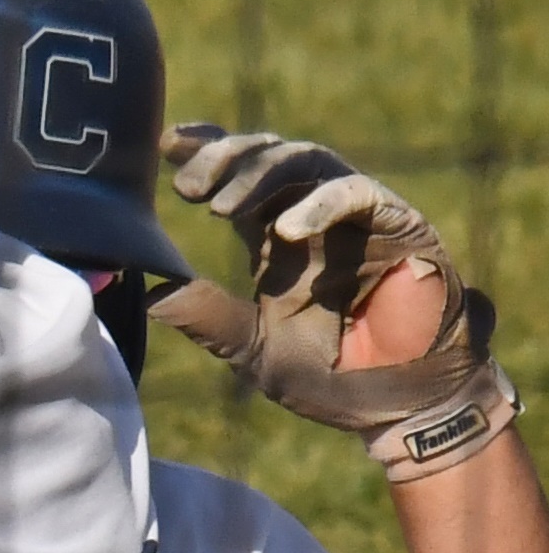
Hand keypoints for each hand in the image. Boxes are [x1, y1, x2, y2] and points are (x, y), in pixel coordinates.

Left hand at [153, 125, 518, 481]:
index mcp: (275, 233)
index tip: (166, 146)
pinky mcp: (403, 226)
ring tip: (219, 208)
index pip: (238, 174)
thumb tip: (150, 295)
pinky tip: (287, 229)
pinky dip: (321, 204)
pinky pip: (361, 194)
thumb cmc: (332, 376)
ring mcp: (360, 216)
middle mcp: (314, 214)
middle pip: (267, 154)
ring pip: (309, 160)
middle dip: (224, 158)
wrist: (402, 406)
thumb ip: (208, 318)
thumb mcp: (253, 348)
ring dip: (261, 174)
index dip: (207, 150)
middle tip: (187, 187)